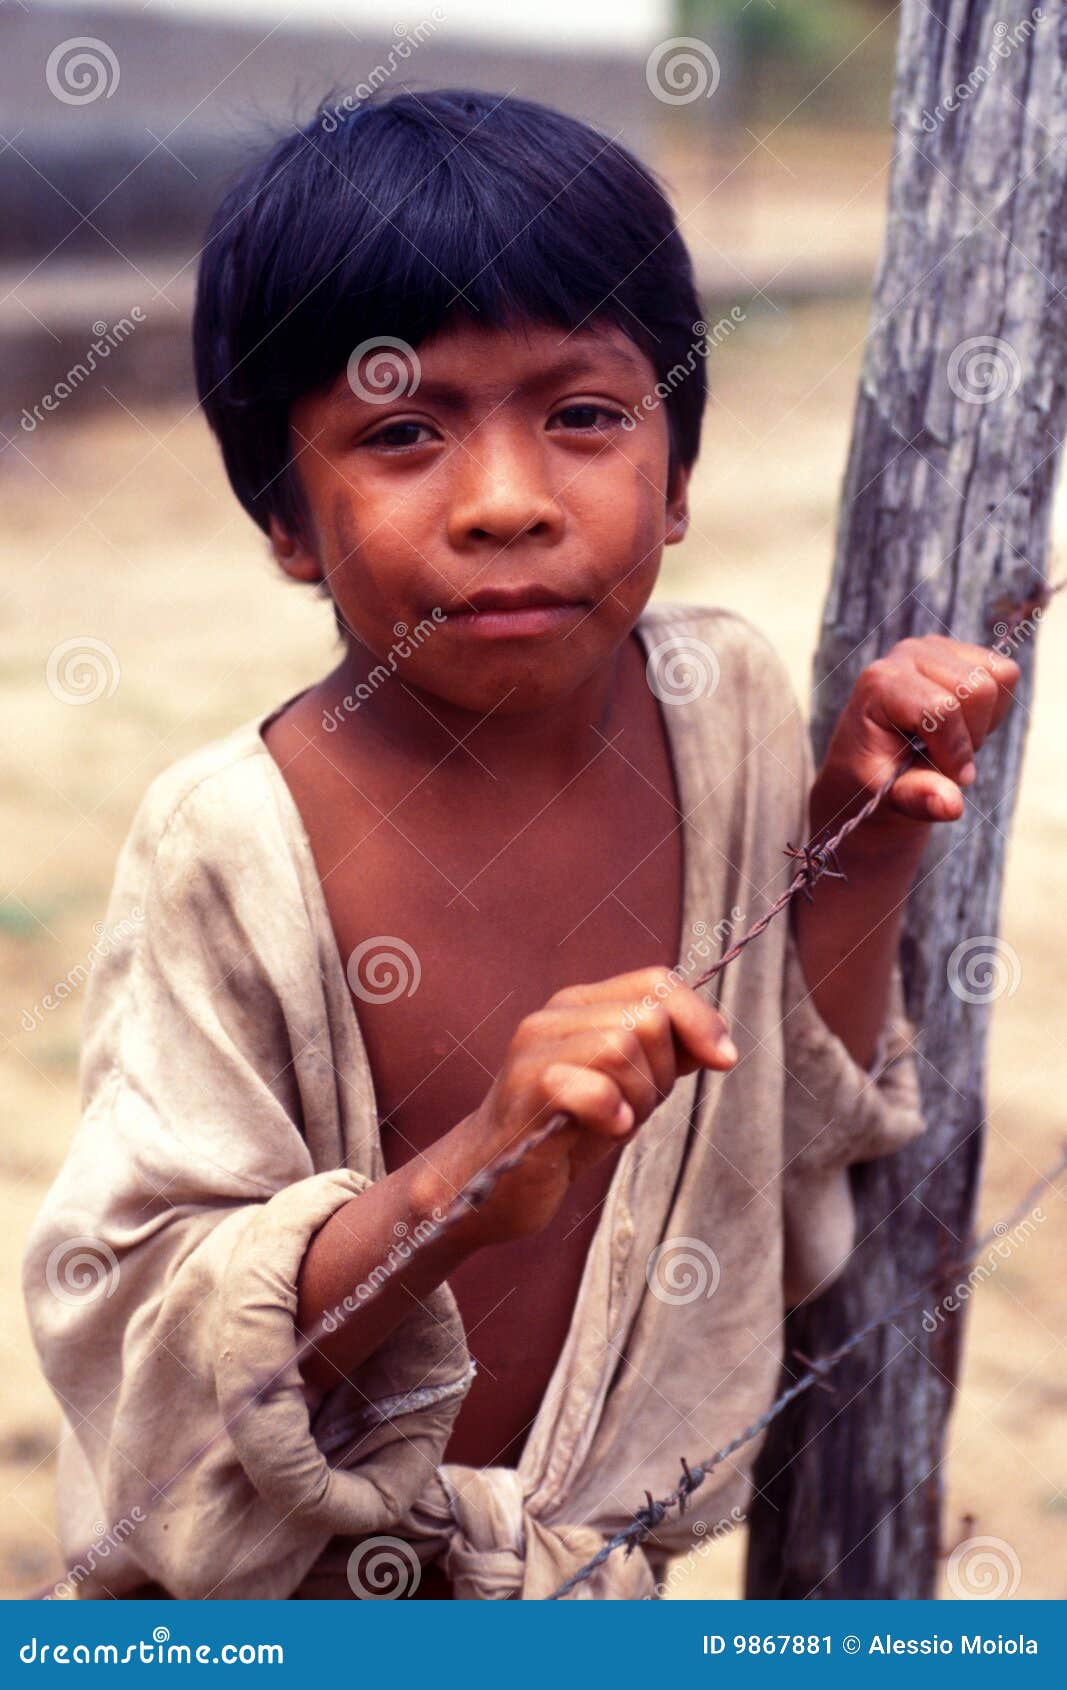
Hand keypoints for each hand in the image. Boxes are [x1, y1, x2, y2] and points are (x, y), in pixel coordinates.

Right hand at [442, 968, 736, 1245]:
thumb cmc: (565, 1133)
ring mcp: (534, 1051)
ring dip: (637, 1098)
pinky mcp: (527, 1092)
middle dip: (662, 1072)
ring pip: (624, 1046)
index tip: (724, 1060)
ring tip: (613, 1123)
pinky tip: (605, 1131)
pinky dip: (613, 1114)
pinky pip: (595, 1088)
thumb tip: (716, 1042)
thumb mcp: (626, 1088)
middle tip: (635, 1109)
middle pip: (648, 1017)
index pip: (655, 981)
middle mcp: (553, 1017)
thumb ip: (663, 1055)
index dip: (700, 1018)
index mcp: (579, 1005)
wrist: (492, 1183)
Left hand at [810, 635, 1019, 841]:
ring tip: (950, 740)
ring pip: (996, 678)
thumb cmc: (874, 775)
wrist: (869, 759)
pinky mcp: (959, 651)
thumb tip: (951, 804)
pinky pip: (1005, 674)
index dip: (955, 750)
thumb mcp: (887, 794)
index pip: (941, 708)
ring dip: (981, 722)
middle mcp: (907, 654)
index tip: (952, 778)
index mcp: (881, 684)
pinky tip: (962, 723)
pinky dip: (993, 707)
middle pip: (977, 688)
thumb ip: (918, 797)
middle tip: (946, 757)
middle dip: (971, 735)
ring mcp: (934, 647)